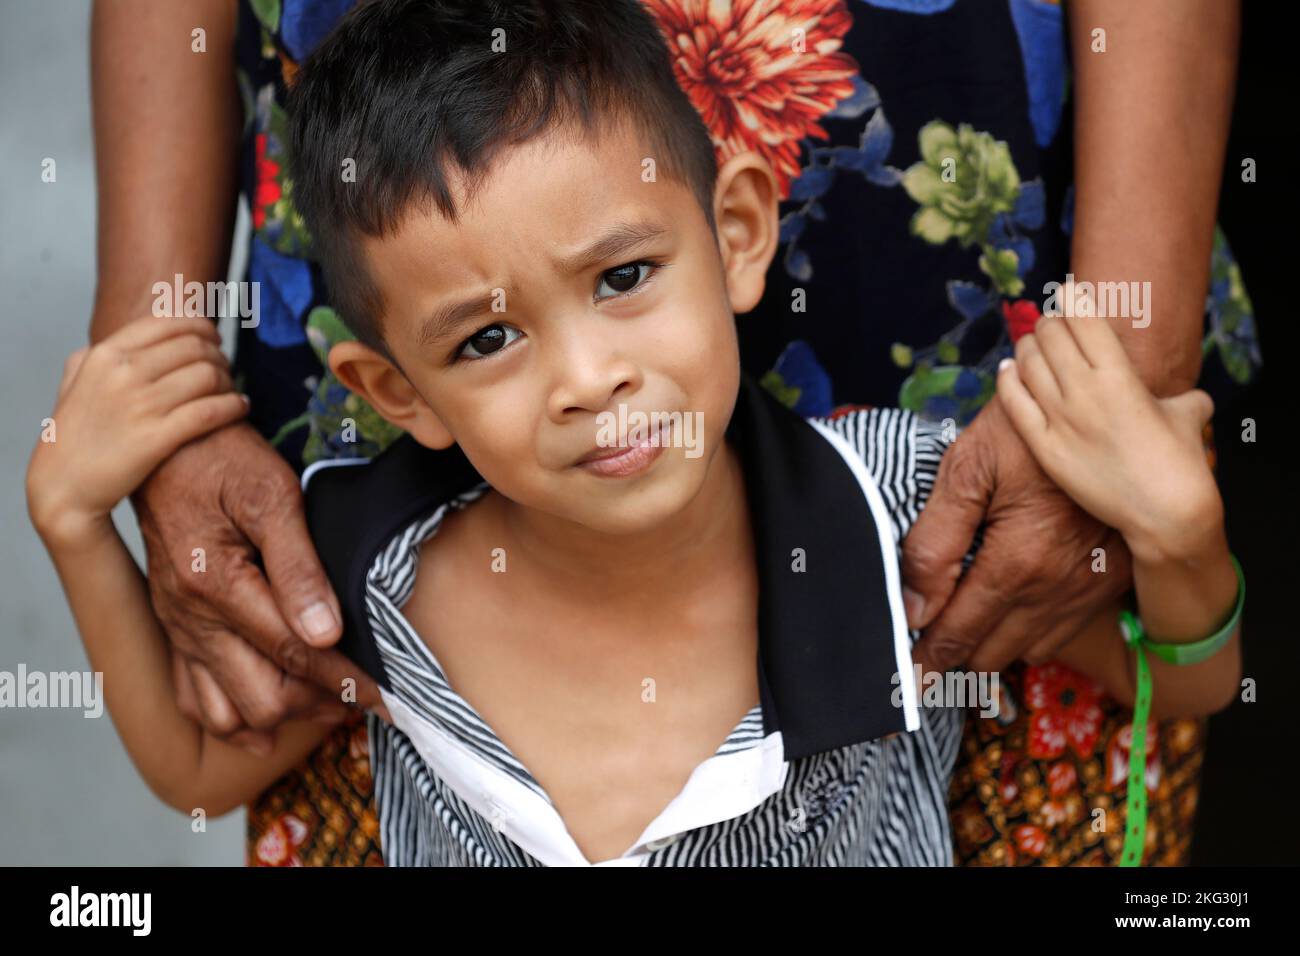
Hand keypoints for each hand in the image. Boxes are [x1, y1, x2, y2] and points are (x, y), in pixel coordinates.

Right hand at [27, 316, 247, 544]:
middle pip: (195, 347)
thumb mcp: (75, 381)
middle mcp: (122, 374)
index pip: (170, 323)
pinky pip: (211, 411)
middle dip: (219, 356)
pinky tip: (241, 408)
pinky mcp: (156, 438)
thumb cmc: (74, 435)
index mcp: (105, 354)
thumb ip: (100, 353)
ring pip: (208, 376)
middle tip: (226, 370)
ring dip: (229, 381)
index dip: (202, 328)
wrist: (63, 487)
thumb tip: (135, 336)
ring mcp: (139, 405)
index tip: (214, 339)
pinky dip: (235, 406)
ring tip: (231, 391)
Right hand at [130, 417, 390, 754]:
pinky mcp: (174, 630)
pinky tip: (269, 719)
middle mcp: (192, 619)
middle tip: (365, 696)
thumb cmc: (225, 461)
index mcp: (217, 585)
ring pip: (226, 713)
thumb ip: (300, 566)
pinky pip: (195, 700)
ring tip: (328, 706)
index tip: (390, 697)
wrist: (165, 448)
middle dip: (319, 704)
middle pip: (262, 697)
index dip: (347, 680)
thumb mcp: (273, 495)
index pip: (295, 653)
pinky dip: (233, 719)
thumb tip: (327, 633)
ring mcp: (179, 629)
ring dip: (280, 717)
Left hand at [902, 393, 1132, 671]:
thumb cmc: (1027, 430)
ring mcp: (1091, 587)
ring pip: (1030, 649)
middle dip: (956, 656)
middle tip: (924, 651)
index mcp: (1020, 562)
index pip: (961, 633)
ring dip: (993, 647)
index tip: (907, 680)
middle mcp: (1060, 587)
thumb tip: (913, 609)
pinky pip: (1063, 630)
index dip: (929, 658)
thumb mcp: (967, 470)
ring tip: (959, 635)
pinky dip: (1030, 633)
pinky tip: (1007, 611)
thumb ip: (934, 544)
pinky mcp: (1112, 579)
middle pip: (994, 652)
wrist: (1104, 404)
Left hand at [995, 313, 1220, 562]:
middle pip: (1051, 335)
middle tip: (1052, 324)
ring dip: (1027, 346)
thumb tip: (1190, 398)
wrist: (1163, 512)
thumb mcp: (1188, 415)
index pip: (1084, 319)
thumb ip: (1182, 396)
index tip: (1068, 293)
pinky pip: (1013, 402)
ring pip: (1028, 363)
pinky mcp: (1043, 446)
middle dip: (1050, 323)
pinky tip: (1008, 369)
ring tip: (1031, 343)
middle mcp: (1085, 391)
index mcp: (1120, 374)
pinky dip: (1007, 379)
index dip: (1072, 300)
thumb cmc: (1180, 463)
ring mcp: (1060, 419)